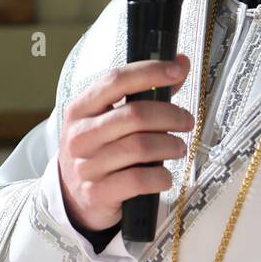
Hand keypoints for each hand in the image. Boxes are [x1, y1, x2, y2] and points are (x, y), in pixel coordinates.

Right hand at [57, 54, 194, 232]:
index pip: (116, 80)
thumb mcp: (110, 119)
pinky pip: (139, 180)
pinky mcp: (97, 193)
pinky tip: (165, 176)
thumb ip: (145, 93)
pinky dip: (161, 176)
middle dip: (170, 115)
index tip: (177, 70)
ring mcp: (87, 166)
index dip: (150, 72)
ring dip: (170, 145)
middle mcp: (80, 135)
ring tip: (179, 147)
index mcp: (80, 109)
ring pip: (141, 147)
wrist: (74, 198)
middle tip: (186, 121)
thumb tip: (180, 63)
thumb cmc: (99, 150)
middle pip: (135, 115)